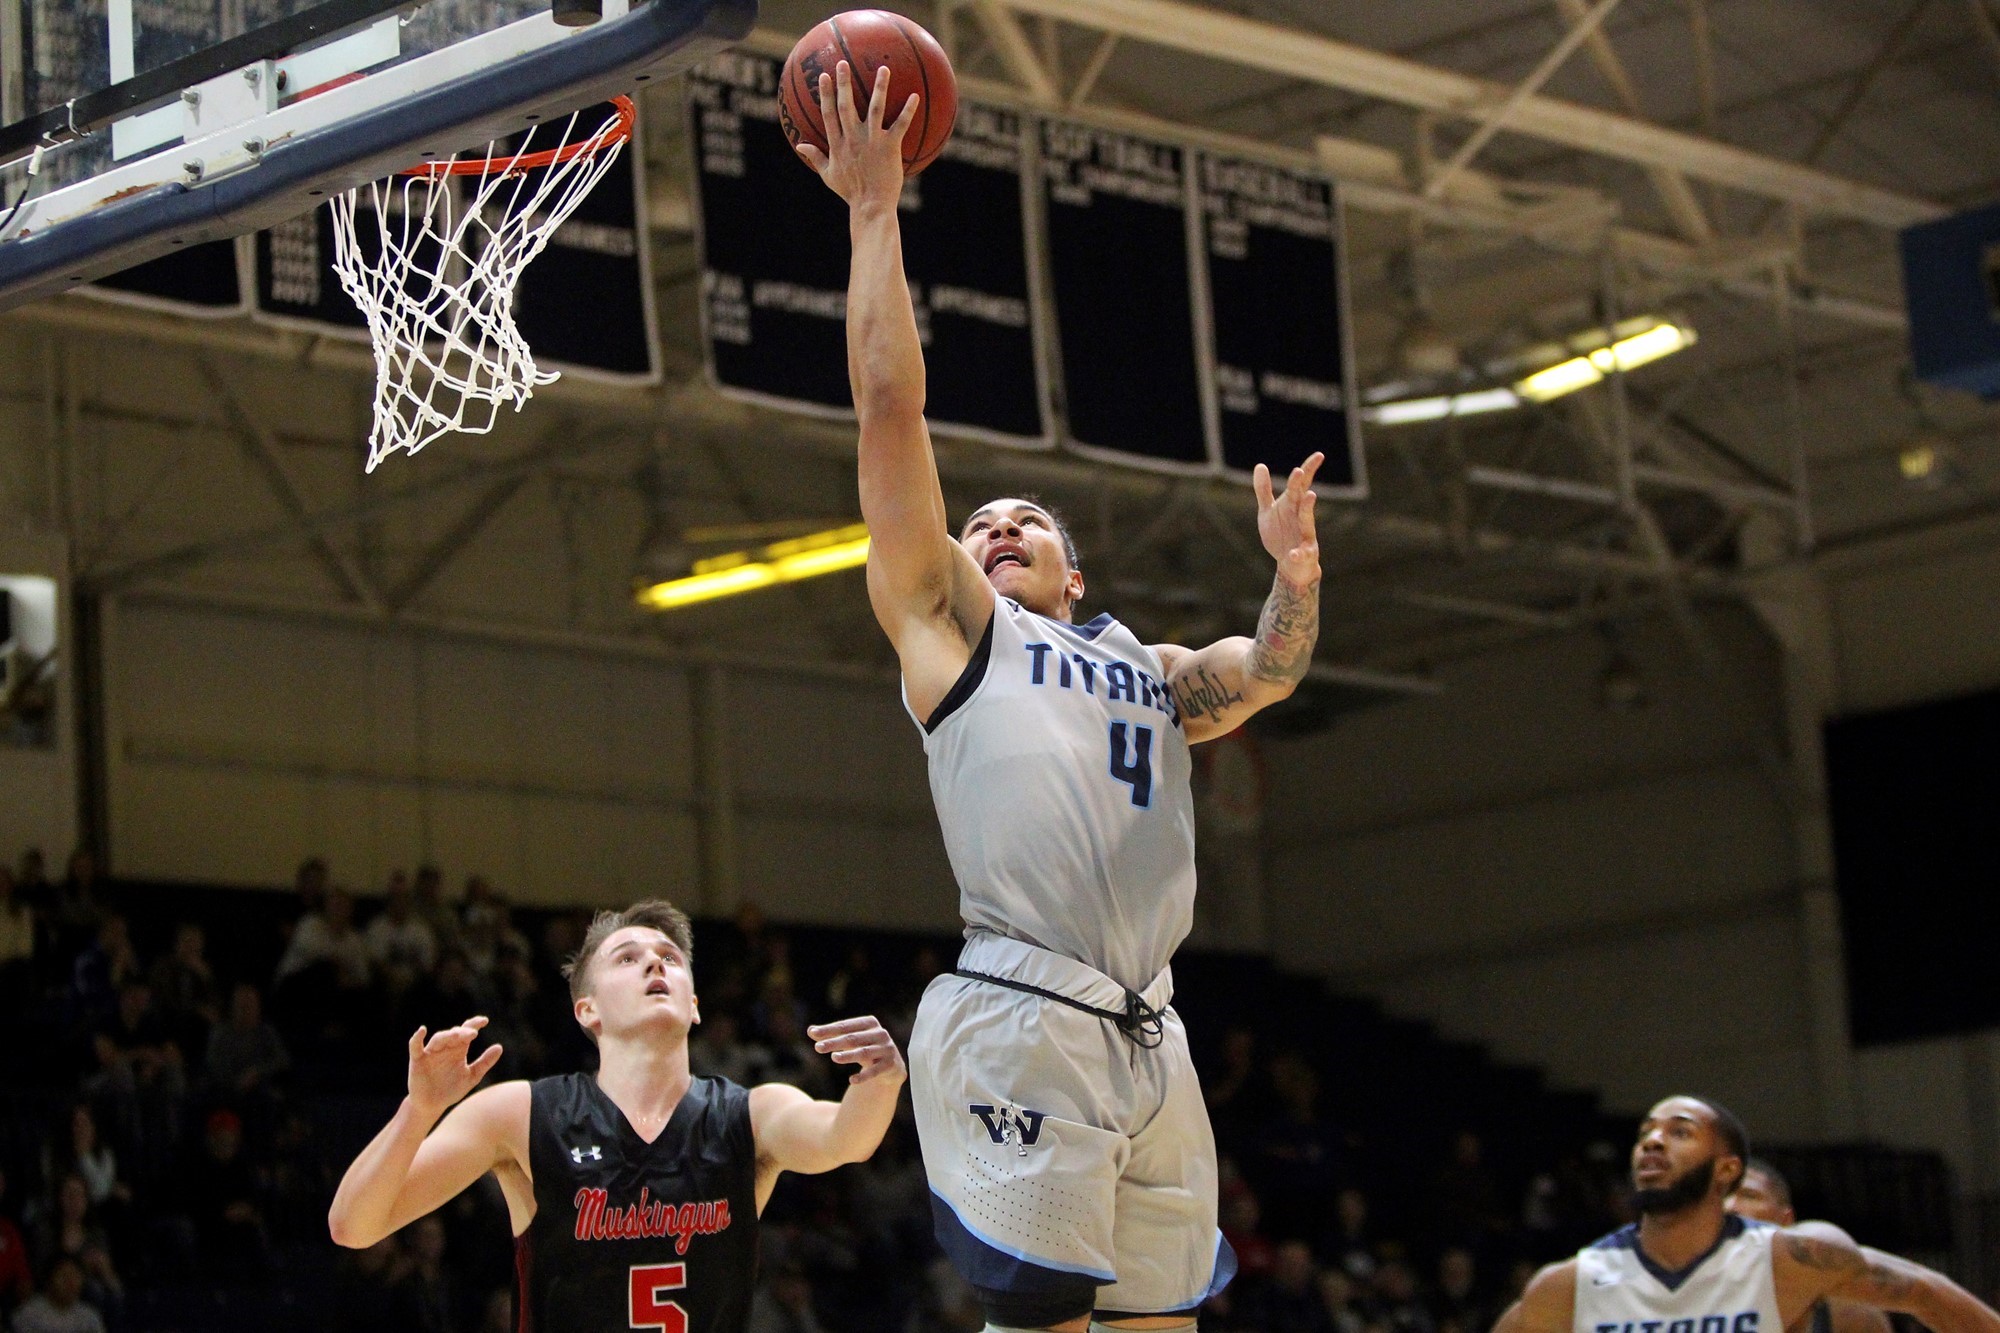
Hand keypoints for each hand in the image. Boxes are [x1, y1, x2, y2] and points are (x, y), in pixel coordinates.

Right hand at [406, 1016, 501, 1118]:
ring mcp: (431, 1053)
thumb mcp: (472, 1076)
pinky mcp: (417, 1060)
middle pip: (454, 1034)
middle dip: (462, 1033)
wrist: (433, 1105)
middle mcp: (445, 1048)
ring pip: (439, 1039)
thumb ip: (484, 1062)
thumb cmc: (451, 1089)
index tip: (485, 1021)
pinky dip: (417, 1038)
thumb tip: (500, 1047)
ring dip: (447, 1036)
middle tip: (472, 1034)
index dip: (474, 1024)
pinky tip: (422, 1030)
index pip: (467, 1031)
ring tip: (457, 1034)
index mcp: (458, 1049)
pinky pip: (415, 1046)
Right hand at [794, 62, 918, 211]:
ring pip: (875, 108)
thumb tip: (800, 146)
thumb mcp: (828, 176)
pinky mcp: (889, 147)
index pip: (828, 114)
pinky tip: (915, 96)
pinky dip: (908, 110)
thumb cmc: (851, 193)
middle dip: (843, 83)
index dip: (825, 94)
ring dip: (880, 87)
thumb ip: (816, 157)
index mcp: (838, 145)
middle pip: (846, 105)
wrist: (871, 206)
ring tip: (884, 69)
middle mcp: (853, 139)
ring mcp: (872, 142)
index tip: (824, 76)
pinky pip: (900, 125)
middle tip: (843, 63)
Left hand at [808, 1015, 905, 1084]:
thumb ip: (833, 1035)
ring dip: (849, 1055)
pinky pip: (875, 1071)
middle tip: (817, 1048)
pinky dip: (864, 1076)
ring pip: (864, 1053)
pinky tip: (851, 1080)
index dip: (829, 1029)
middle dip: (835, 1042)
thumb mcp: (851, 1040)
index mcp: (869, 1023)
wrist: (890, 1066)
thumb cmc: (865, 1048)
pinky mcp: (891, 1065)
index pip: (845, 1026)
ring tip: (834, 1058)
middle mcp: (880, 1034)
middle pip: (853, 1038)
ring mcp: (887, 1049)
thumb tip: (810, 1031)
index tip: (812, 1034)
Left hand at [1256, 451, 1322, 585]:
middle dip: (1300, 486)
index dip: (1308, 469)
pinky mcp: (1304, 554)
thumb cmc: (1281, 534)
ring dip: (1307, 508)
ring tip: (1310, 495)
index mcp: (1292, 505)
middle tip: (1299, 471)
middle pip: (1301, 498)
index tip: (1319, 455)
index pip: (1301, 484)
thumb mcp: (1267, 511)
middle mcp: (1301, 517)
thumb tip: (1261, 465)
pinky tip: (1293, 553)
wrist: (1290, 565)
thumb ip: (1263, 490)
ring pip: (1307, 520)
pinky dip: (1298, 553)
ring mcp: (1305, 535)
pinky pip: (1302, 553)